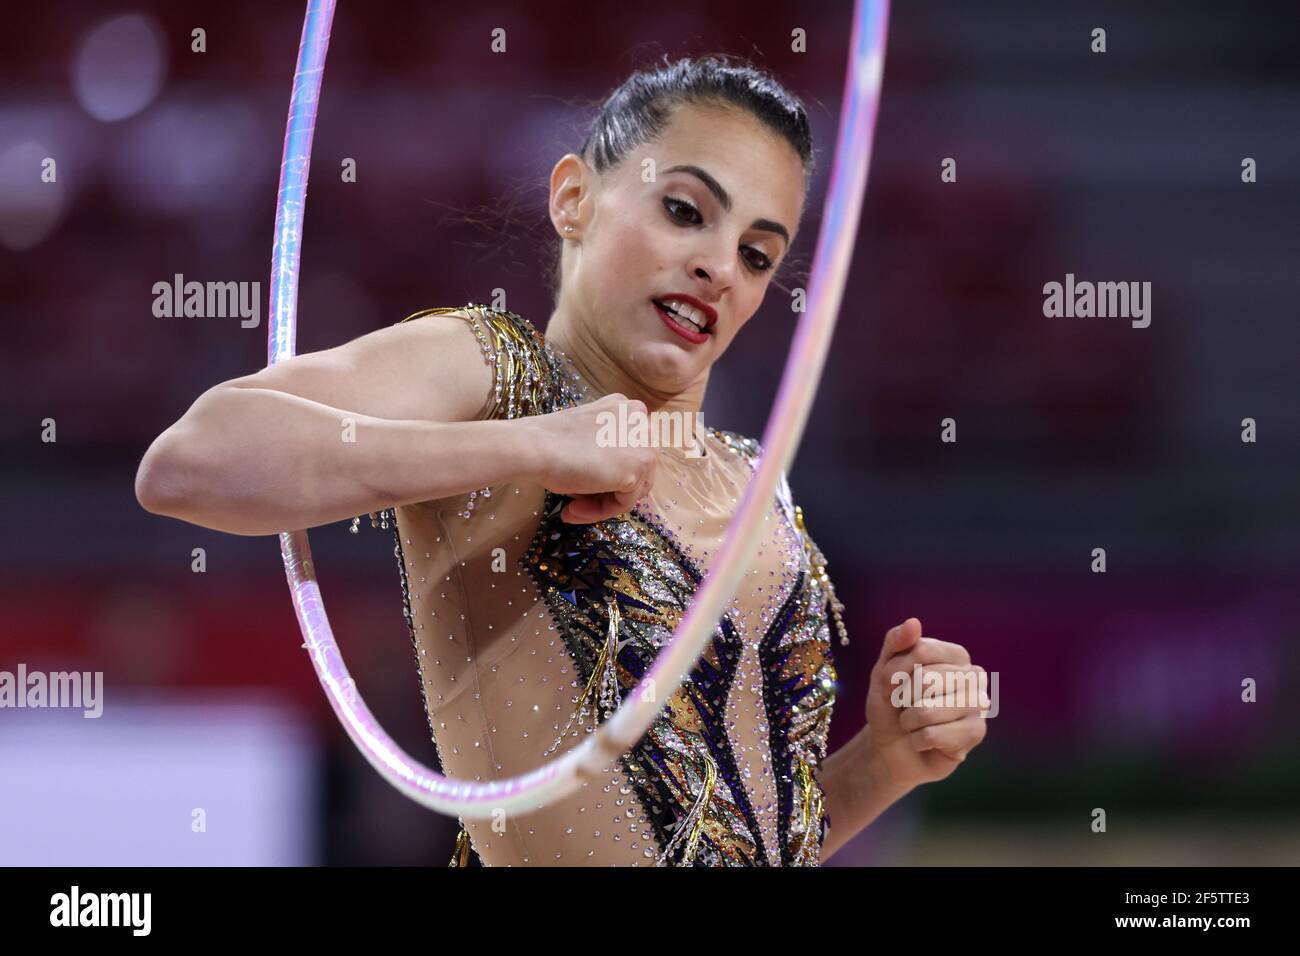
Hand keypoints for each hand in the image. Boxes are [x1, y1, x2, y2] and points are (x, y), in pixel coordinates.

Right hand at [528, 393, 658, 523]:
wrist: (535, 446)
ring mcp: (643, 443)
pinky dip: (600, 511)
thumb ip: (606, 448)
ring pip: (631, 489)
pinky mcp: (638, 468)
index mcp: (627, 408)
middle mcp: (641, 421)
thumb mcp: (587, 435)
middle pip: (635, 470)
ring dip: (601, 502)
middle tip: (576, 503)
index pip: (628, 450)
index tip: (581, 483)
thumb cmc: (550, 440)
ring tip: (572, 508)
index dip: (606, 472)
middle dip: (606, 490)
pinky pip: (624, 502)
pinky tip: (573, 509)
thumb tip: (611, 477)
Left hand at [863, 618, 988, 789]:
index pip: (922, 651)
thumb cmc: (891, 705)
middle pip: (926, 680)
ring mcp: (979, 705)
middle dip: (902, 698)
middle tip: (902, 707)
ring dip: (908, 721)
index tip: (888, 684)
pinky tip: (923, 741)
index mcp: (954, 655)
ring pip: (929, 709)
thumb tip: (914, 622)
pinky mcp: (976, 732)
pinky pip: (934, 734)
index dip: (896, 670)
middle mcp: (973, 676)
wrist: (890, 747)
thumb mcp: (884, 671)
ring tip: (912, 724)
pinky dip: (917, 740)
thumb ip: (896, 643)